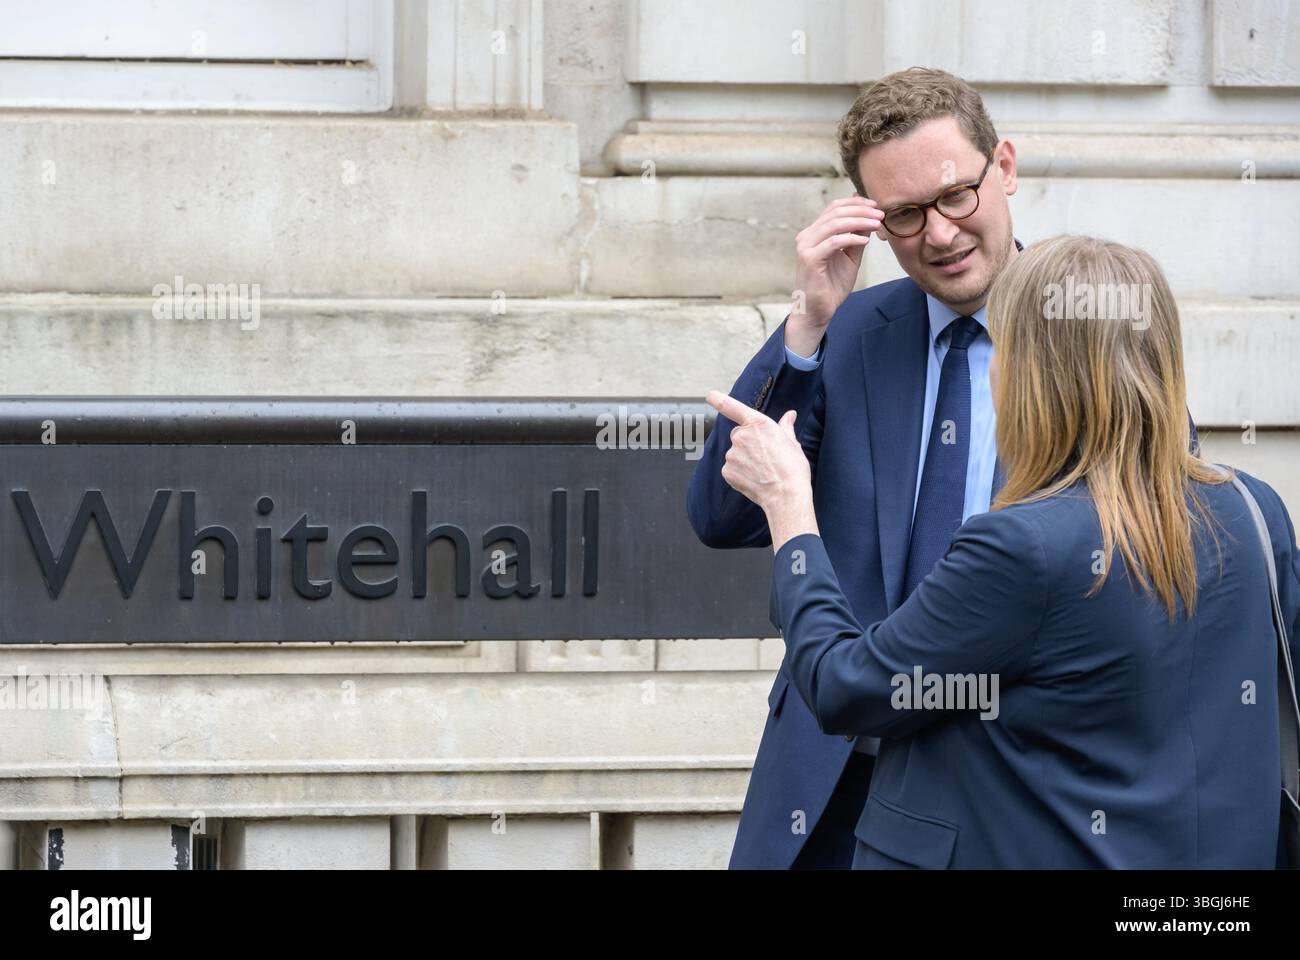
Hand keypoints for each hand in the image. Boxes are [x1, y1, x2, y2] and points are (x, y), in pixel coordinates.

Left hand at [706, 390, 818, 549]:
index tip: (710, 395)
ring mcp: (732, 454)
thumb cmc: (793, 469)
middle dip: (748, 444)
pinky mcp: (727, 471)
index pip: (733, 407)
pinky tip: (753, 479)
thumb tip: (790, 415)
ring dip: (744, 460)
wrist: (786, 495)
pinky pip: (731, 469)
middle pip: (739, 435)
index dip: (719, 400)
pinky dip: (739, 474)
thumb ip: (786, 427)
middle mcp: (742, 436)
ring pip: (735, 454)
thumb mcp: (792, 443)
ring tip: (762, 471)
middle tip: (765, 458)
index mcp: (759, 424)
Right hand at [788, 197, 882, 355]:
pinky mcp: (809, 259)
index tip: (875, 206)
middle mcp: (806, 236)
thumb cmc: (831, 286)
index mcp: (814, 233)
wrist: (817, 311)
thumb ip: (856, 237)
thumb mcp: (849, 257)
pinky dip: (852, 238)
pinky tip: (866, 241)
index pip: (834, 208)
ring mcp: (805, 247)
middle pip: (835, 212)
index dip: (855, 203)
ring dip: (859, 221)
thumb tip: (869, 217)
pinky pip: (834, 242)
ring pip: (835, 224)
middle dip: (861, 211)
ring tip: (877, 224)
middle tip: (880, 214)